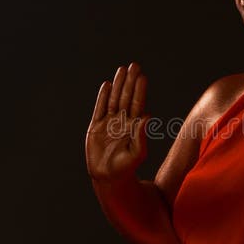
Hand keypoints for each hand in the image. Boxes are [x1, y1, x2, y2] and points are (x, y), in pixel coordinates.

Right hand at [85, 62, 149, 181]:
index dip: (139, 90)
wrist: (108, 177)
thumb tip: (147, 116)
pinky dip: (102, 97)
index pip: (137, 104)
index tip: (142, 77)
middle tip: (134, 65)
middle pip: (127, 97)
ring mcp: (109, 122)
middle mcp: (122, 121)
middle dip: (130, 82)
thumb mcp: (137, 153)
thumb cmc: (126, 168)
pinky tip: (106, 85)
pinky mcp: (96, 127)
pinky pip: (99, 108)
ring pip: (114, 99)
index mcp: (134, 126)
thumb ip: (141, 135)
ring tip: (121, 70)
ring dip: (118, 85)